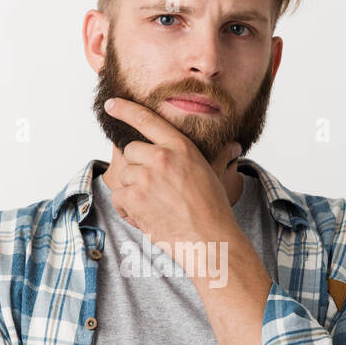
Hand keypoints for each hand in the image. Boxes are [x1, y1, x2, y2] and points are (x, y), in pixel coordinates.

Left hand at [101, 97, 242, 274]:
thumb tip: (233, 146)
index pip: (147, 119)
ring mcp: (146, 176)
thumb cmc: (214, 210)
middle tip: (152, 188)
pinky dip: (126, 209)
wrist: (210, 240)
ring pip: (123, 176)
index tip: (112, 105)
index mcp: (181, 146)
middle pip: (130, 151)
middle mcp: (161, 157)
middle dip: (136, 168)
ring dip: (132, 191)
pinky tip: (145, 216)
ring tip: (153, 205)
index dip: (125, 109)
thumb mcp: (215, 174)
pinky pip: (118, 197)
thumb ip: (214, 156)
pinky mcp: (134, 197)